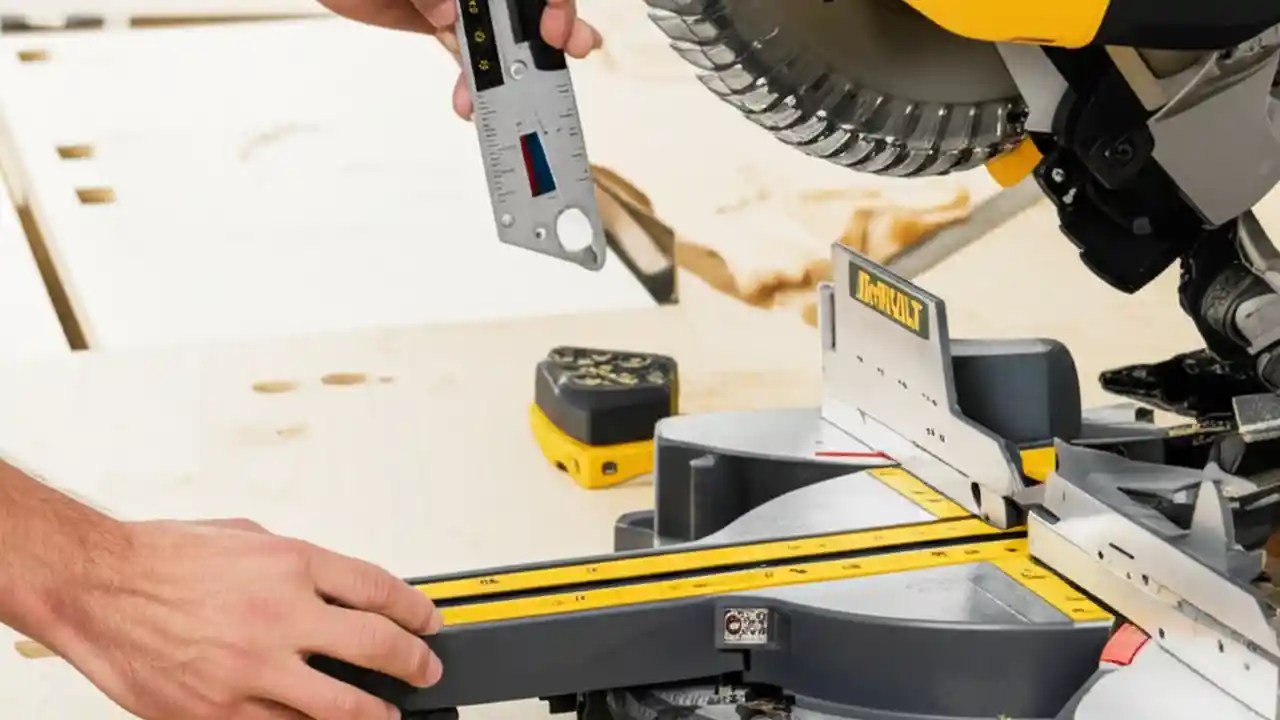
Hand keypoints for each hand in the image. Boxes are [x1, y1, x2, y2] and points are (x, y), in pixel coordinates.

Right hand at [44, 518, 441, 719]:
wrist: (97, 585)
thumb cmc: (162, 557)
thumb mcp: (247, 536)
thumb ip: (298, 564)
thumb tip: (338, 586)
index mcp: (291, 566)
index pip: (380, 590)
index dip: (416, 610)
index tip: (428, 622)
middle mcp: (280, 616)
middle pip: (376, 646)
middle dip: (413, 663)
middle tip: (426, 669)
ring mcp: (252, 670)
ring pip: (340, 706)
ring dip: (374, 713)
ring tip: (388, 715)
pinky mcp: (219, 711)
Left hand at [315, 0, 602, 118]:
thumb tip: (445, 11)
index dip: (554, 0)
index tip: (553, 26)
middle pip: (529, 5)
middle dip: (558, 27)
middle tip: (571, 48)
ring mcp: (464, 2)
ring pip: (504, 36)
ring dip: (515, 71)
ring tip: (518, 100)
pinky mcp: (445, 23)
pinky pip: (469, 56)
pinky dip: (473, 84)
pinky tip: (472, 104)